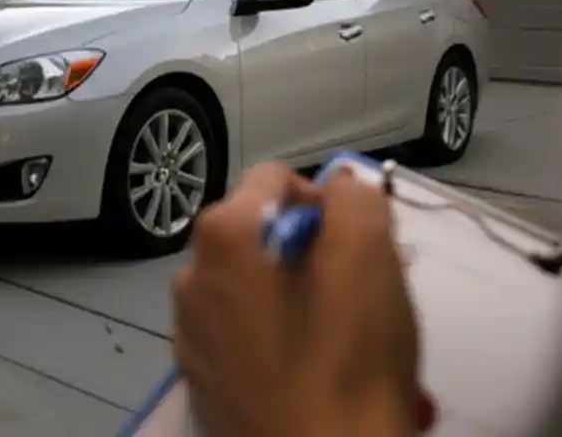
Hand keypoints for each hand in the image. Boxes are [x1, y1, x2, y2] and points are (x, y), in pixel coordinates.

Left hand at [172, 162, 427, 436]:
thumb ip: (356, 200)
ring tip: (340, 335)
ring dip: (294, 296)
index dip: (325, 200)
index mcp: (222, 235)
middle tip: (357, 289)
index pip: (275, 179)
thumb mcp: (370, 256)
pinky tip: (314, 369)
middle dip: (311, 251)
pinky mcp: (201, 382)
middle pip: (260, 236)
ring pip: (252, 288)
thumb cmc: (346, 360)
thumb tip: (341, 186)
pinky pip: (243, 337)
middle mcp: (191, 277)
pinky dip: (277, 340)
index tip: (358, 243)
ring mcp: (190, 334)